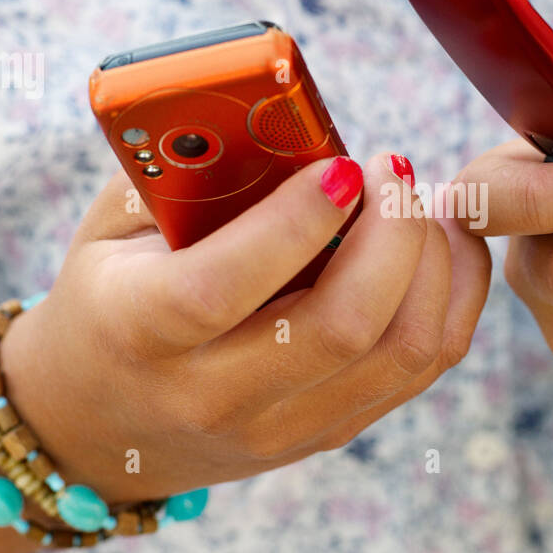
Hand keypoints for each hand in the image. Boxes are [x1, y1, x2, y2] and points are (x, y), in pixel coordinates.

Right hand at [1, 154, 489, 505]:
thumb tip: (286, 118)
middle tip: (391, 168)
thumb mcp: (116, 225)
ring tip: (422, 202)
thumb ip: (186, 171)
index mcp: (138, 332)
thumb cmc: (113, 294)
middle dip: (392, 234)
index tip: (343, 166)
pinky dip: (451, 296)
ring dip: (433, 262)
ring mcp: (279, 429)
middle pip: (340, 328)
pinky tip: (440, 244)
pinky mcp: (329, 434)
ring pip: (402, 352)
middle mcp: (211, 396)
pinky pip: (421, 367)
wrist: (102, 423)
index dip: (294, 223)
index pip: (222, 289)